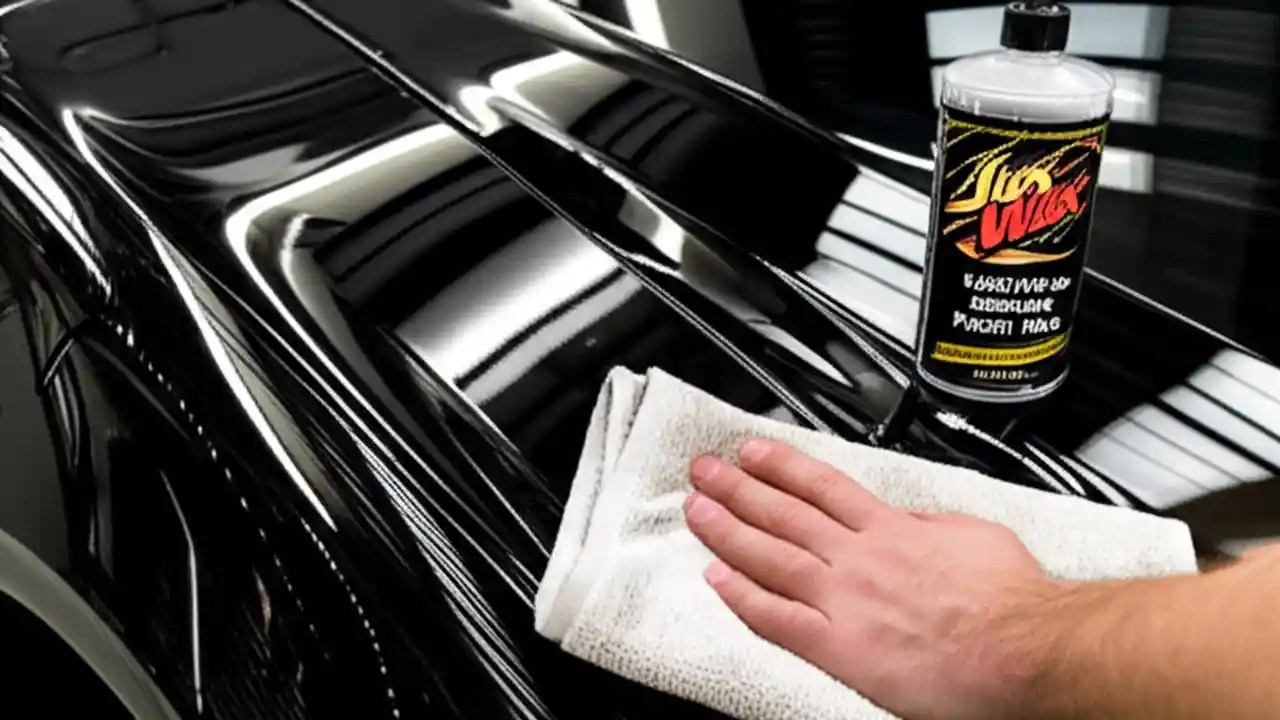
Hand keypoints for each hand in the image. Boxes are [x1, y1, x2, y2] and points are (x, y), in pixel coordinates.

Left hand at [684, 438, 1060, 719]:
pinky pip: (778, 618)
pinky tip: (716, 581)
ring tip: (697, 511)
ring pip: (770, 555)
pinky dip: (742, 597)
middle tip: (704, 472)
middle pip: (784, 512)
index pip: (822, 485)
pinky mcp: (840, 646)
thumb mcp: (973, 534)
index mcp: (892, 528)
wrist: (1027, 648)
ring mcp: (845, 599)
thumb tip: (910, 520)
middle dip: (737, 487)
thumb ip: (929, 524)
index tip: (752, 452)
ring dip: (727, 530)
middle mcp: (860, 557)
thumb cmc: (1013, 600)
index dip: (780, 465)